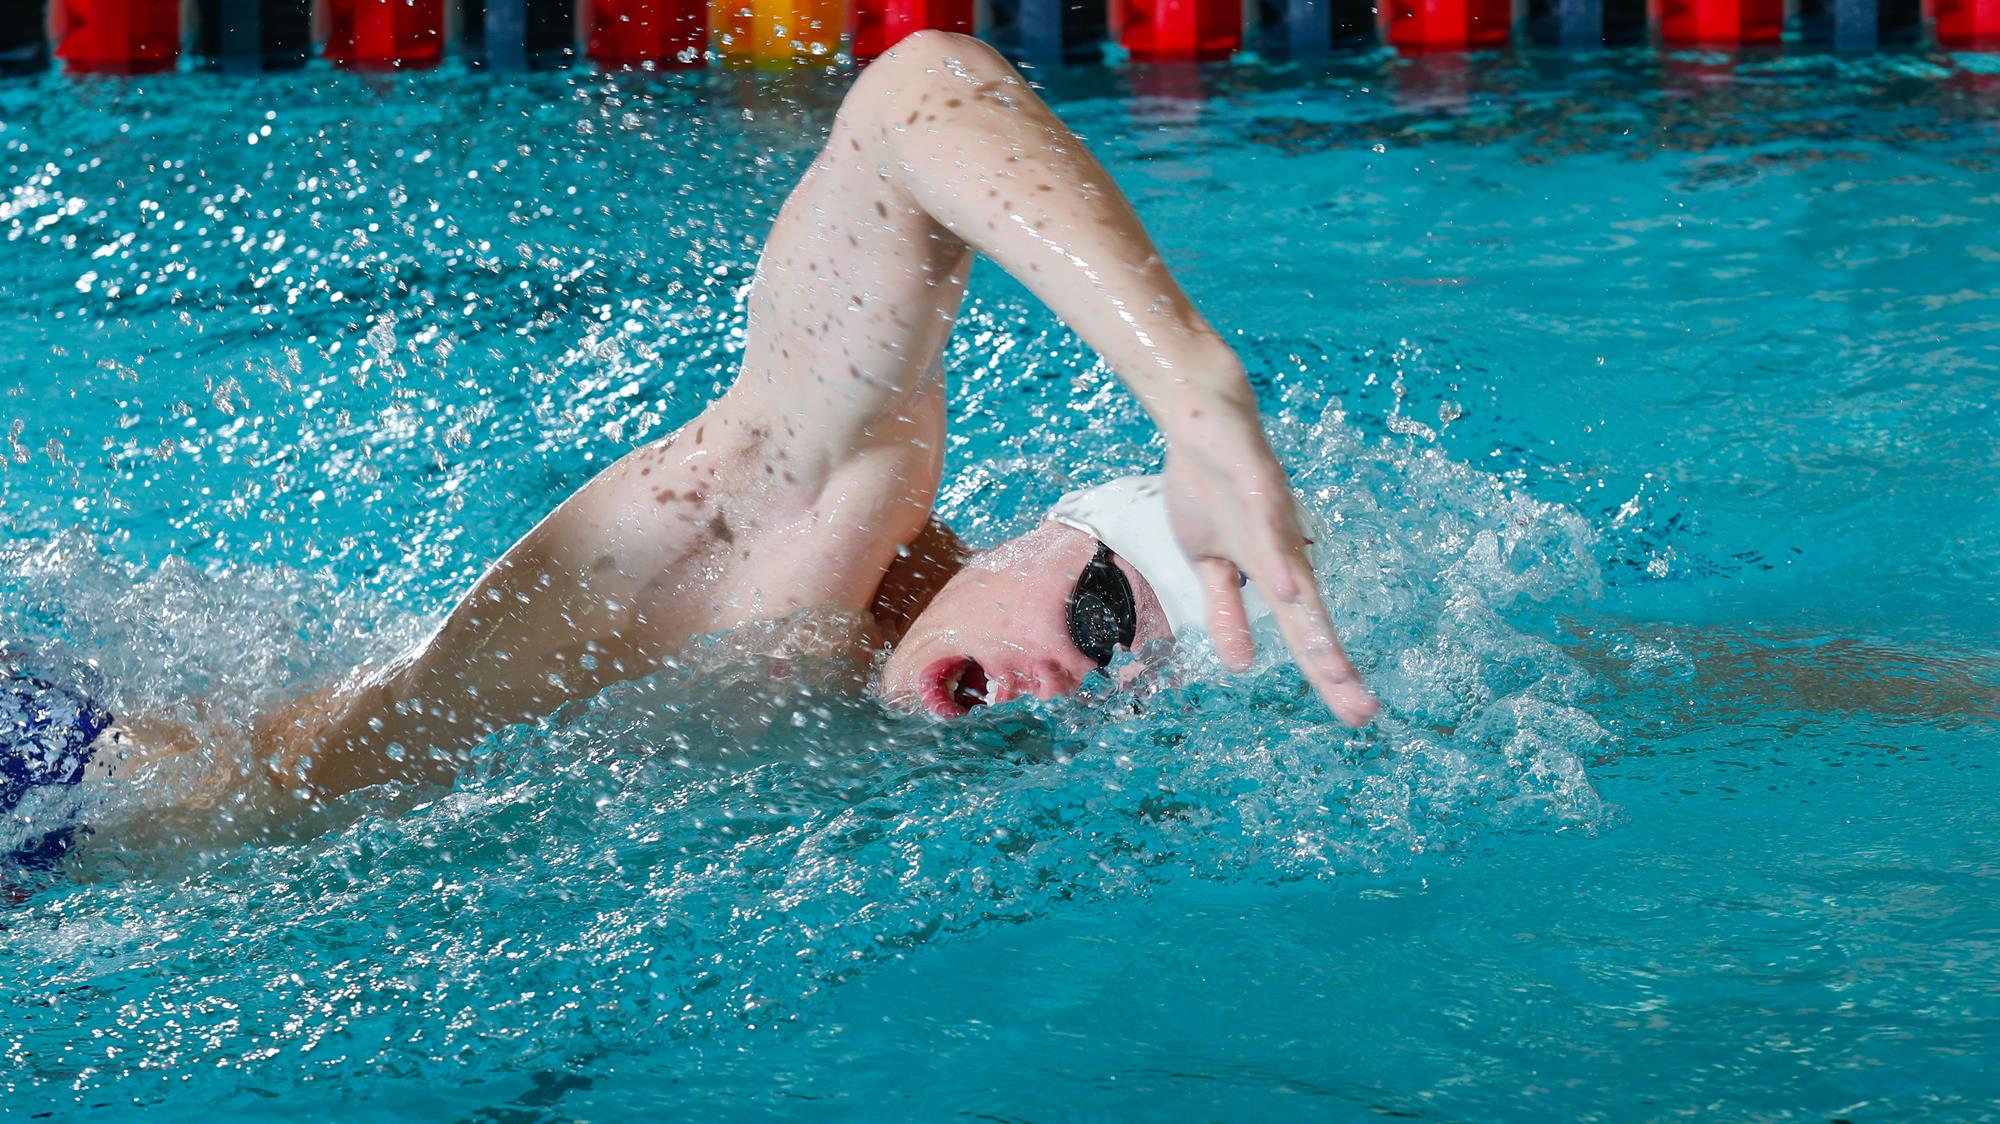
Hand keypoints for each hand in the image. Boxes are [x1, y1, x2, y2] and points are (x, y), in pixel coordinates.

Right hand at [1161, 402, 1378, 726]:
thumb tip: (1239, 665)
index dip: (1328, 675)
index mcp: (1274, 574)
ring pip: (1297, 580)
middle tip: (1363, 715)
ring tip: (1333, 671)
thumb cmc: (1210, 490)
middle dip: (1333, 668)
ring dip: (1313, 626)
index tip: (1356, 716)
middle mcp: (1285, 554)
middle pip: (1312, 620)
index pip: (1305, 635)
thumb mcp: (1208, 563)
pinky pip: (1267, 526)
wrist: (1204, 421)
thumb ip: (1226, 611)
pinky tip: (1290, 587)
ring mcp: (1273, 521)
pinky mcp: (1256, 486)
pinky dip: (1278, 559)